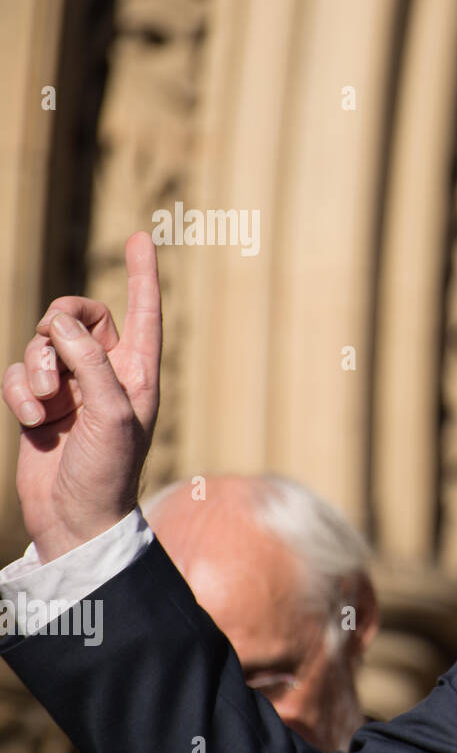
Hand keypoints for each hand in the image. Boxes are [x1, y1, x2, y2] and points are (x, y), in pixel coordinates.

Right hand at [2, 232, 161, 561]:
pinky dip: (19, 392)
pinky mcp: (37, 401)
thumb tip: (59, 327)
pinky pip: (17, 372)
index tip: (139, 237)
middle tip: (57, 354)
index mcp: (139, 371)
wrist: (74, 515)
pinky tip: (35, 422)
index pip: (144, 312)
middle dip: (58, 325)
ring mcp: (70, 385)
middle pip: (77, 314)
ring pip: (42, 343)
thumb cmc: (108, 468)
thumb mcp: (113, 412)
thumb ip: (89, 362)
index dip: (142, 274)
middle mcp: (106, 371)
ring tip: (47, 407)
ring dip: (38, 370)